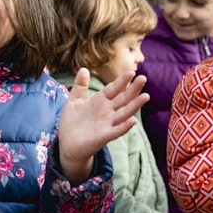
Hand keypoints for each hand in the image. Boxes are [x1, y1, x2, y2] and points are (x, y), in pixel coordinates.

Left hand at [57, 68, 148, 184]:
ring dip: (134, 105)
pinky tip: (133, 121)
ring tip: (145, 96)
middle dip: (133, 89)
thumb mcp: (73, 101)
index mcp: (100, 101)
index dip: (122, 81)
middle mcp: (107, 111)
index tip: (132, 71)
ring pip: (124, 113)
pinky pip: (117, 131)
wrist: (67, 144)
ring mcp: (107, 124)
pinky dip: (125, 126)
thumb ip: (80, 86)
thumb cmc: (71, 122)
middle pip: (123, 98)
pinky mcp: (104, 136)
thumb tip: (84, 68)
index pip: (114, 89)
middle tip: (143, 78)